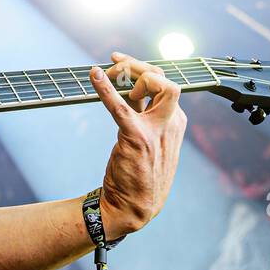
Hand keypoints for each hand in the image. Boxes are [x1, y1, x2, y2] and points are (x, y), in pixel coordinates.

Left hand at [89, 51, 187, 238]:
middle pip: (162, 79)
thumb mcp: (149, 141)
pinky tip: (94, 76)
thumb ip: (143, 116)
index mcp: (175, 123)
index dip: (143, 70)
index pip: (165, 85)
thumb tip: (126, 91)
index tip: (121, 62)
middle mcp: (171, 123)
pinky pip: (121, 106)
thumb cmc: (139, 175)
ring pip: (153, 84)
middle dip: (138, 66)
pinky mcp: (137, 138)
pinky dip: (106, 89)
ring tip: (107, 71)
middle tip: (115, 64)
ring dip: (129, 73)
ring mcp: (156, 130)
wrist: (134, 208)